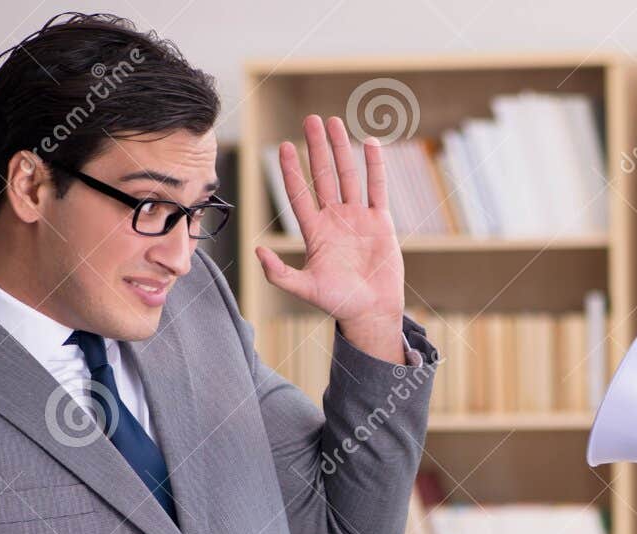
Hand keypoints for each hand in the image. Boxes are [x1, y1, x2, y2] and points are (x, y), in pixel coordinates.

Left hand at [255, 115, 404, 363]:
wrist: (371, 311)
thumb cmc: (338, 302)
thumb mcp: (304, 288)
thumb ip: (279, 272)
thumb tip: (257, 250)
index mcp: (314, 232)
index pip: (300, 193)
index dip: (293, 171)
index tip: (286, 147)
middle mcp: (334, 219)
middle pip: (324, 176)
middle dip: (317, 148)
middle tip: (311, 120)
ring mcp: (357, 218)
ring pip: (348, 176)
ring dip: (342, 149)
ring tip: (335, 123)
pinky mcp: (380, 222)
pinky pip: (377, 188)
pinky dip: (375, 166)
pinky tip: (370, 144)